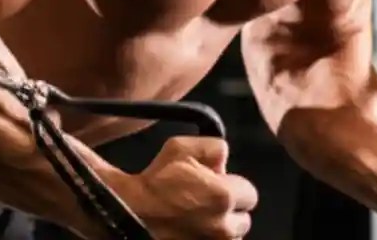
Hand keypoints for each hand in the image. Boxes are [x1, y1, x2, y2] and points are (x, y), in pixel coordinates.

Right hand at [124, 136, 257, 238]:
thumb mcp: (181, 147)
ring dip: (220, 229)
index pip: (250, 193)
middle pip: (243, 220)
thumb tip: (223, 162)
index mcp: (225, 197)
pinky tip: (190, 228)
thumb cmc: (155, 179)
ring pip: (230, 237)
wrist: (126, 211)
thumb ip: (213, 147)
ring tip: (197, 217)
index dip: (232, 186)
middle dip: (230, 210)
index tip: (217, 184)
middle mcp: (225, 228)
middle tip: (207, 202)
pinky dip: (206, 238)